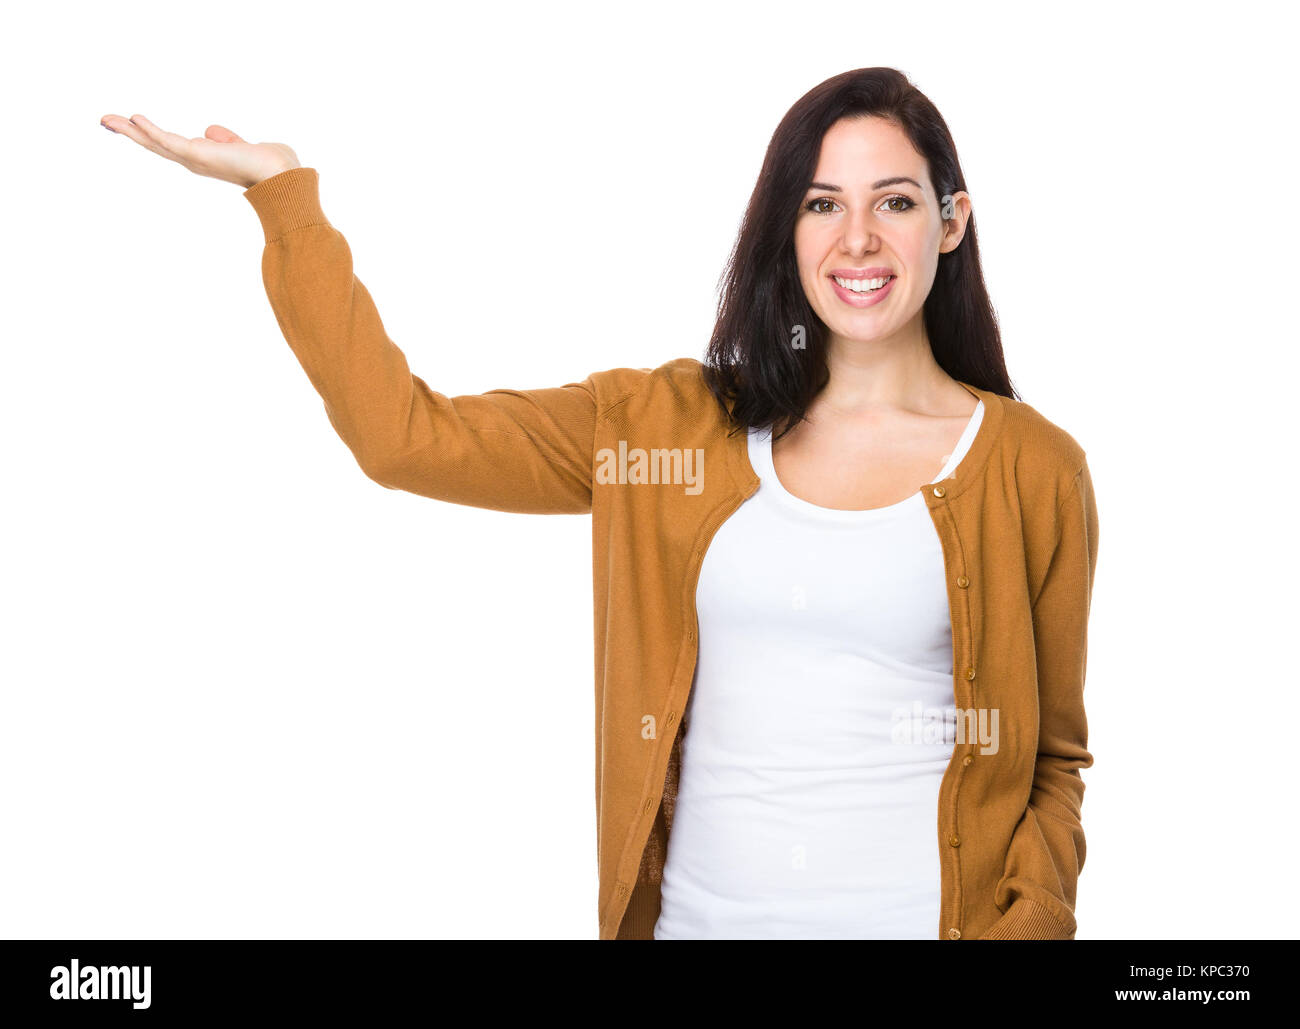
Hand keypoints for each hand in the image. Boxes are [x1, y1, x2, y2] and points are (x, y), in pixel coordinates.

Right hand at [99, 114, 301, 188]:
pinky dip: (151, 130)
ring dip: (130, 130)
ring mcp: (195, 159)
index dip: (150, 134)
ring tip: (107, 118)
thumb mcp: (241, 145)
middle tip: (105, 120)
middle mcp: (195, 161)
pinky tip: (134, 118)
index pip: (171, 145)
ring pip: (155, 143)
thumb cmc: (270, 164)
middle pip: (155, 145)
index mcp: (204, 159)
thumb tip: (210, 131)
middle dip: (130, 132)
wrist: (281, 175)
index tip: (132, 123)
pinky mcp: (198, 155)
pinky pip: (168, 141)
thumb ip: (226, 139)